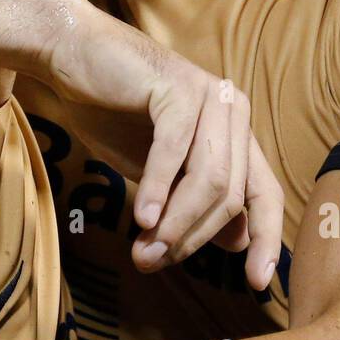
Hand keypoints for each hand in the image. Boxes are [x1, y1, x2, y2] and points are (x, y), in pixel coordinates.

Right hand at [41, 0, 282, 285]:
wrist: (72, 57)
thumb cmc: (113, 112)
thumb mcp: (161, 171)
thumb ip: (196, 201)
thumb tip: (239, 242)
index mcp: (236, 131)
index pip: (264, 192)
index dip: (266, 239)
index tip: (255, 282)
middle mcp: (233, 110)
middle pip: (232, 195)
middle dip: (193, 238)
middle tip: (152, 262)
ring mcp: (210, 96)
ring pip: (211, 179)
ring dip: (177, 222)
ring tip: (144, 248)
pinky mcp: (178, 87)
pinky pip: (176, 151)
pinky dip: (159, 188)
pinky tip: (141, 216)